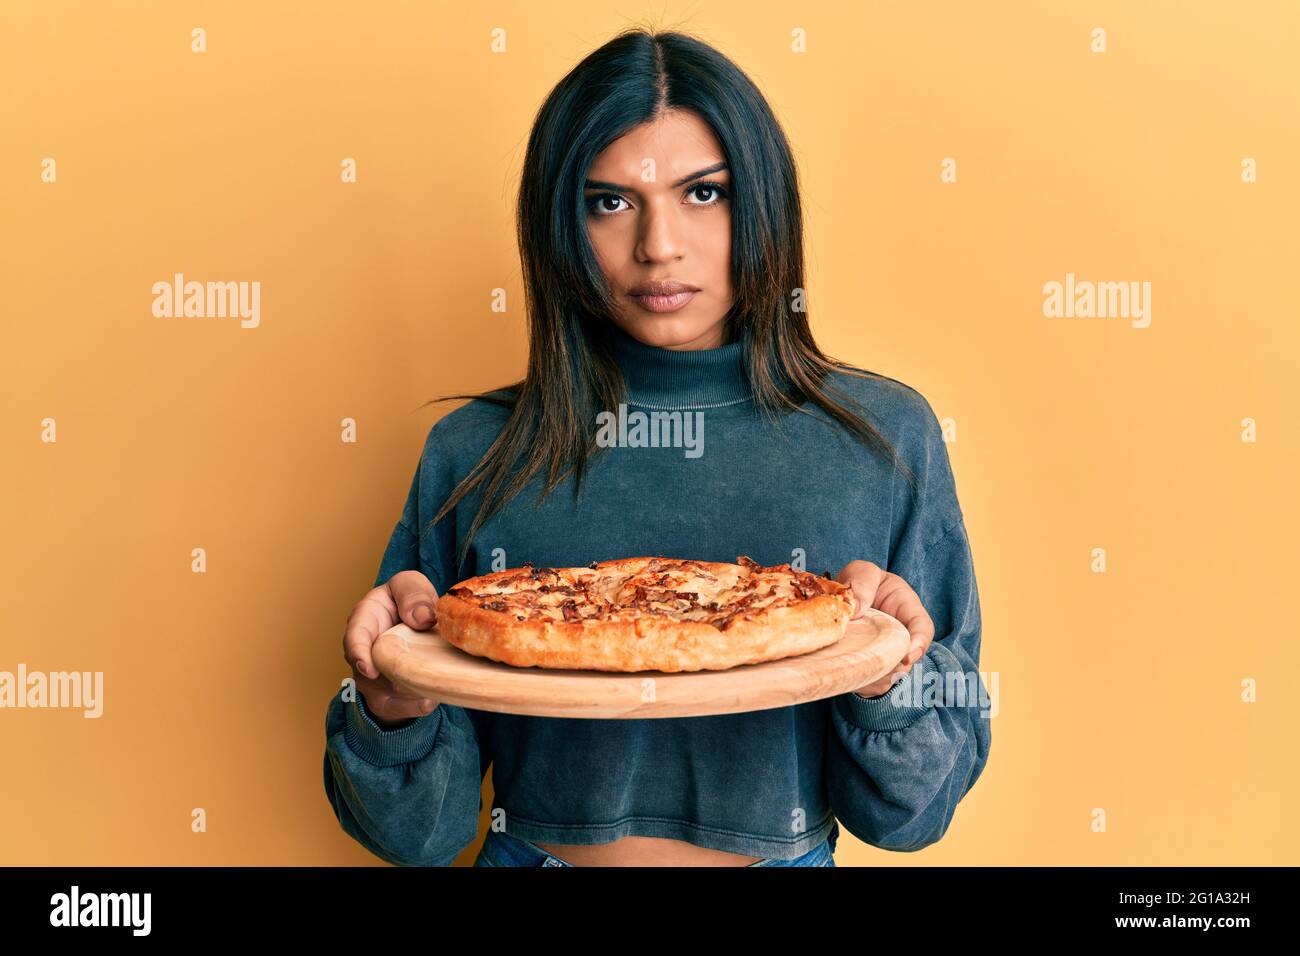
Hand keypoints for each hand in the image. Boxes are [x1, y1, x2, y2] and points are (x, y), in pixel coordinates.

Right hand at [342, 570, 441, 728]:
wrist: (418, 623)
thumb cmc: (408, 600)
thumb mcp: (411, 585)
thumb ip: (413, 594)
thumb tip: (421, 619)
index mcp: (364, 621)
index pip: (354, 639)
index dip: (359, 655)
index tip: (370, 670)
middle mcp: (362, 653)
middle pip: (369, 676)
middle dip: (393, 679)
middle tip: (418, 678)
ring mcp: (372, 677)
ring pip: (385, 695)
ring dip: (409, 693)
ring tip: (431, 688)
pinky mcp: (386, 695)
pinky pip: (397, 708)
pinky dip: (415, 706)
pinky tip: (431, 699)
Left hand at [836, 560, 934, 698]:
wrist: (844, 598)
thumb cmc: (860, 582)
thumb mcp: (862, 572)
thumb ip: (862, 583)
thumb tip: (857, 611)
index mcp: (907, 611)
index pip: (923, 630)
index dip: (919, 645)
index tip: (907, 656)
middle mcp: (902, 637)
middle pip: (906, 660)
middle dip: (892, 667)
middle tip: (871, 664)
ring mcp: (888, 655)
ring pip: (888, 676)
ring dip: (873, 676)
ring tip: (852, 666)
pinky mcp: (872, 669)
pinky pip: (871, 685)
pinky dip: (861, 683)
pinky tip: (845, 674)